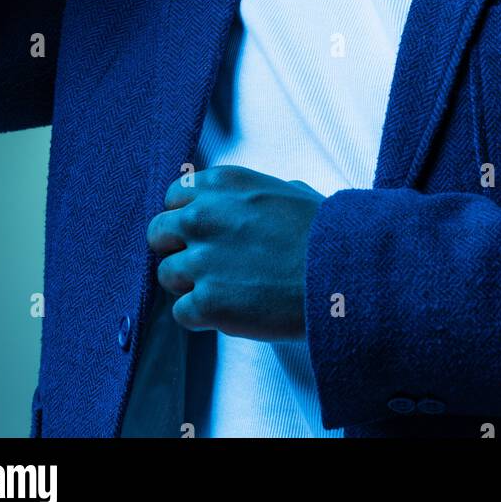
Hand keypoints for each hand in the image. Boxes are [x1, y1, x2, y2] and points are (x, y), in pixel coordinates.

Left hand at [146, 165, 325, 340]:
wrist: (342, 274)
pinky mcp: (206, 301)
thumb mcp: (291, 192)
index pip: (175, 196)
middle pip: (158, 232)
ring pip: (166, 274)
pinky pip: (181, 312)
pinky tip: (230, 312)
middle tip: (204, 264)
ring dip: (190, 285)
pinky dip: (201, 317)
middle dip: (177, 249)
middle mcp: (204, 215)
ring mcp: (202, 259)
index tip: (200, 232)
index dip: (185, 216)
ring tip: (226, 290)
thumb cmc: (325, 235)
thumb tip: (250, 205)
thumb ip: (255, 195)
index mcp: (224, 184)